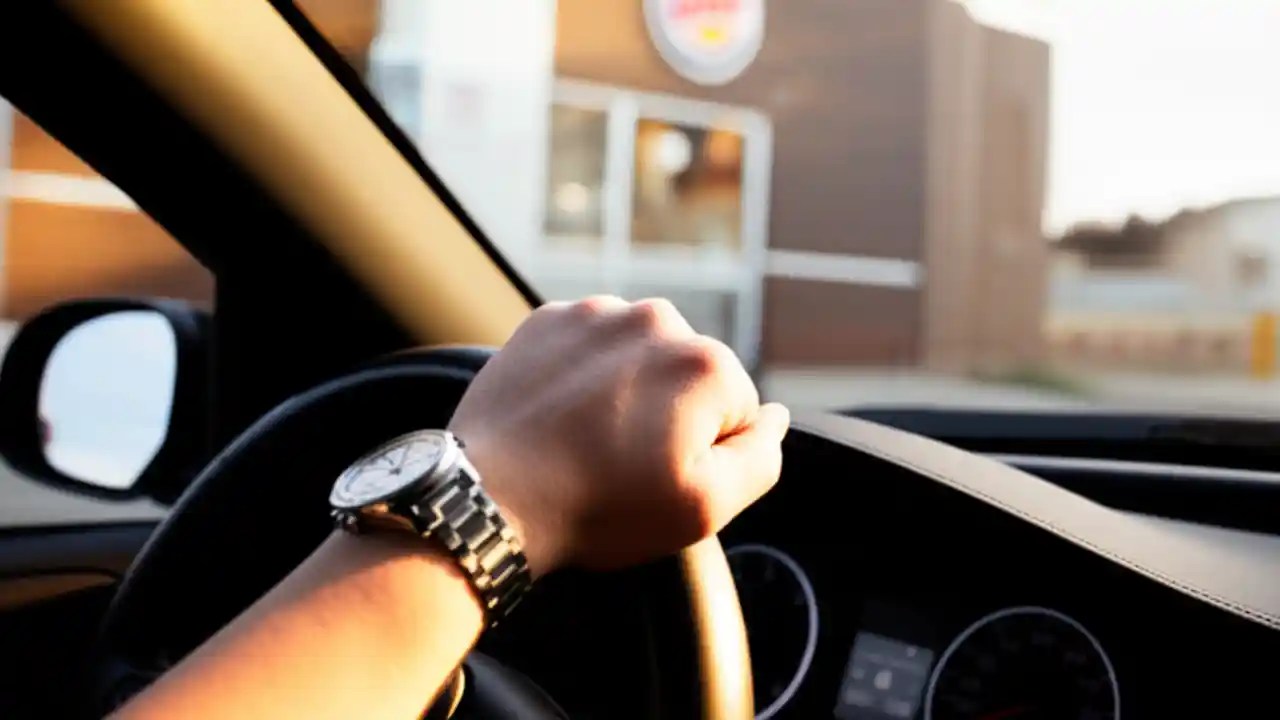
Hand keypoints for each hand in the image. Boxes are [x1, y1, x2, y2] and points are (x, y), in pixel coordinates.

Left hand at [449, 296, 788, 576]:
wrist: (489, 496)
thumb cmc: (600, 507)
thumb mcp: (705, 508)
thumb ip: (761, 457)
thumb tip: (776, 416)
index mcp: (706, 364)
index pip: (735, 411)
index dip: (705, 454)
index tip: (658, 476)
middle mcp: (657, 319)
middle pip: (688, 375)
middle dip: (668, 414)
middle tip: (621, 463)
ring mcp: (596, 313)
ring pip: (637, 356)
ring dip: (625, 390)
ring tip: (586, 440)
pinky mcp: (547, 319)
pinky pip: (587, 346)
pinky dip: (580, 375)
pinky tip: (560, 416)